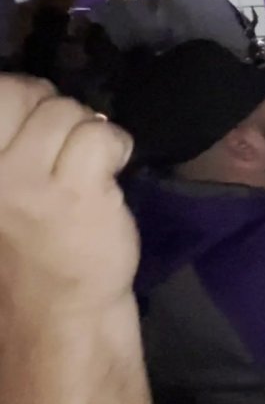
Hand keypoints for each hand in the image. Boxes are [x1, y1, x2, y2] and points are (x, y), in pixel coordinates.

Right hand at [0, 75, 136, 316]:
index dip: (22, 96)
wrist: (56, 313)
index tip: (37, 123)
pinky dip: (115, 146)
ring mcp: (22, 182)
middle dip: (54, 109)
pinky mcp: (73, 193)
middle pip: (20, 91)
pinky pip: (100, 135)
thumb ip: (8, 143)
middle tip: (67, 145)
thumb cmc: (26, 251)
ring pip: (64, 111)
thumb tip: (33, 90)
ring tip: (87, 168)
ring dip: (88, 132)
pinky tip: (110, 172)